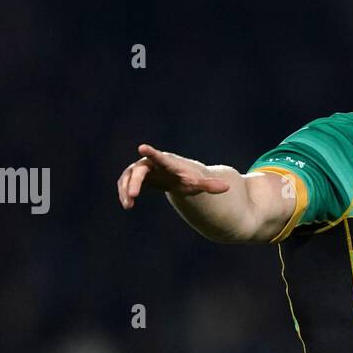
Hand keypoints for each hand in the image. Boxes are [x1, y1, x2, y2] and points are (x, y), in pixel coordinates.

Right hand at [116, 143, 230, 208]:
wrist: (179, 176)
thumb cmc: (189, 179)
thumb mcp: (198, 184)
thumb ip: (210, 186)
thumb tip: (227, 187)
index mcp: (168, 163)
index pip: (159, 157)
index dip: (152, 153)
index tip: (142, 148)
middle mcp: (152, 163)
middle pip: (140, 170)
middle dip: (135, 182)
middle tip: (133, 196)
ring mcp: (142, 169)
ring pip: (128, 176)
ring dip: (126, 189)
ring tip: (128, 205)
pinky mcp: (136, 177)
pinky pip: (125, 183)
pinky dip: (124, 192)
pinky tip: (128, 205)